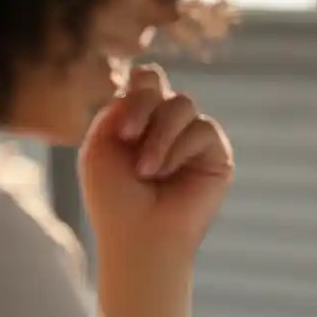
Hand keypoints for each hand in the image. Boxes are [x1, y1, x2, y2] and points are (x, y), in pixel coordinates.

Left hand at [79, 63, 232, 260]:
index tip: (119, 129)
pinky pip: (202, 128)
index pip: (144, 80)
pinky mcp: (216, 156)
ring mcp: (192, 140)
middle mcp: (166, 126)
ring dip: (158, 135)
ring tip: (147, 171)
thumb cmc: (114, 199)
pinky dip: (178, 148)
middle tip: (126, 138)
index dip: (132, 91)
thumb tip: (154, 87)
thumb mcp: (101, 144)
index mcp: (138, 121)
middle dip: (140, 106)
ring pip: (182, 103)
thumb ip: (120, 105)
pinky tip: (166, 174)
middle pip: (158, 82)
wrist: (138, 236)